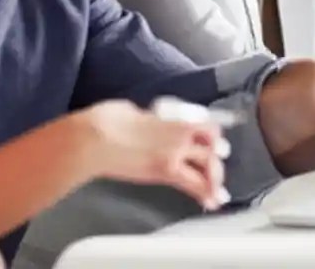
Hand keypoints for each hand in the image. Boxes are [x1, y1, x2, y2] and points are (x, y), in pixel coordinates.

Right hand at [78, 99, 227, 208]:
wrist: (94, 139)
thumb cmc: (106, 121)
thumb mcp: (134, 111)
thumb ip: (148, 119)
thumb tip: (146, 122)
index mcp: (172, 118)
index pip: (206, 125)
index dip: (214, 133)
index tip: (216, 138)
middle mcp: (179, 135)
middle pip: (211, 146)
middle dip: (217, 155)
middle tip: (220, 160)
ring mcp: (173, 154)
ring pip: (208, 166)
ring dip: (215, 178)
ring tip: (218, 190)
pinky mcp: (164, 172)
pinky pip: (192, 185)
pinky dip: (204, 193)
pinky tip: (210, 201)